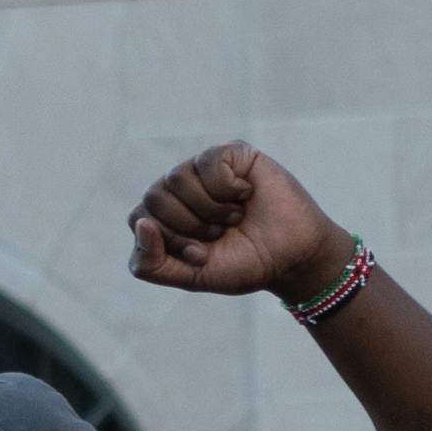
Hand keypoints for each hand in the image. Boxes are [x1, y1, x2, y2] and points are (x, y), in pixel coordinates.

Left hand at [125, 142, 352, 308]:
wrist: (292, 258)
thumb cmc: (243, 264)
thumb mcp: (189, 277)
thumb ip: (150, 265)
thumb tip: (141, 223)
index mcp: (165, 215)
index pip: (139, 217)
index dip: (170, 240)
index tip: (201, 255)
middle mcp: (180, 188)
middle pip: (154, 197)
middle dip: (189, 226)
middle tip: (219, 235)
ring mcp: (204, 168)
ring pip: (177, 178)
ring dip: (210, 209)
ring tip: (233, 218)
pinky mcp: (232, 153)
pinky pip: (208, 162)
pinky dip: (227, 188)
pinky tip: (245, 195)